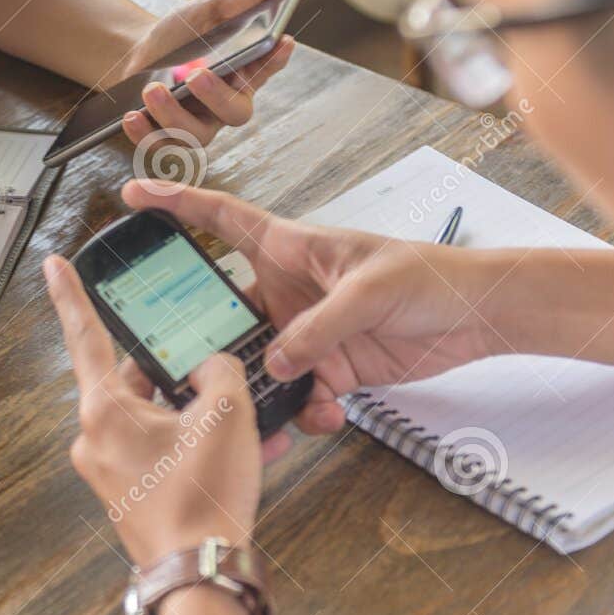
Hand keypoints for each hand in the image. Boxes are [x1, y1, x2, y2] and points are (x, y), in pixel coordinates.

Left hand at [44, 255, 262, 566]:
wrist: (200, 573)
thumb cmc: (202, 500)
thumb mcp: (224, 415)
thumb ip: (218, 372)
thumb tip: (211, 369)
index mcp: (104, 409)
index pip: (85, 335)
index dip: (71, 295)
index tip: (53, 264)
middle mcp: (96, 437)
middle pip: (134, 378)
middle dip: (178, 368)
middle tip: (206, 352)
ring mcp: (111, 468)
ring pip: (156, 416)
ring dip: (197, 410)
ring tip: (245, 410)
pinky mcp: (131, 491)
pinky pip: (162, 448)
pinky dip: (196, 440)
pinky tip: (244, 444)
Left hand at [117, 0, 309, 151]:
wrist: (135, 53)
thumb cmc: (183, 32)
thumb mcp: (213, 7)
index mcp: (246, 70)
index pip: (270, 66)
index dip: (277, 58)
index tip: (283, 41)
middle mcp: (227, 103)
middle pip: (236, 112)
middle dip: (217, 96)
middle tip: (197, 75)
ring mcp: (199, 124)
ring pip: (196, 134)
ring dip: (172, 114)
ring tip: (151, 90)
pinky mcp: (168, 138)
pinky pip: (161, 146)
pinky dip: (144, 134)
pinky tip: (130, 116)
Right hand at [122, 182, 510, 434]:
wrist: (478, 317)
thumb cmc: (430, 277)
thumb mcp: (369, 291)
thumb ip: (317, 327)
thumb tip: (278, 364)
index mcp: (291, 248)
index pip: (221, 220)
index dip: (176, 206)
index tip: (134, 197)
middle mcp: (289, 290)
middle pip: (226, 311)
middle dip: (204, 339)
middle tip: (184, 365)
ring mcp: (307, 332)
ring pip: (259, 364)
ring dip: (259, 390)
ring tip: (262, 413)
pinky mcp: (331, 369)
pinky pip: (299, 396)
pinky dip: (307, 413)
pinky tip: (327, 417)